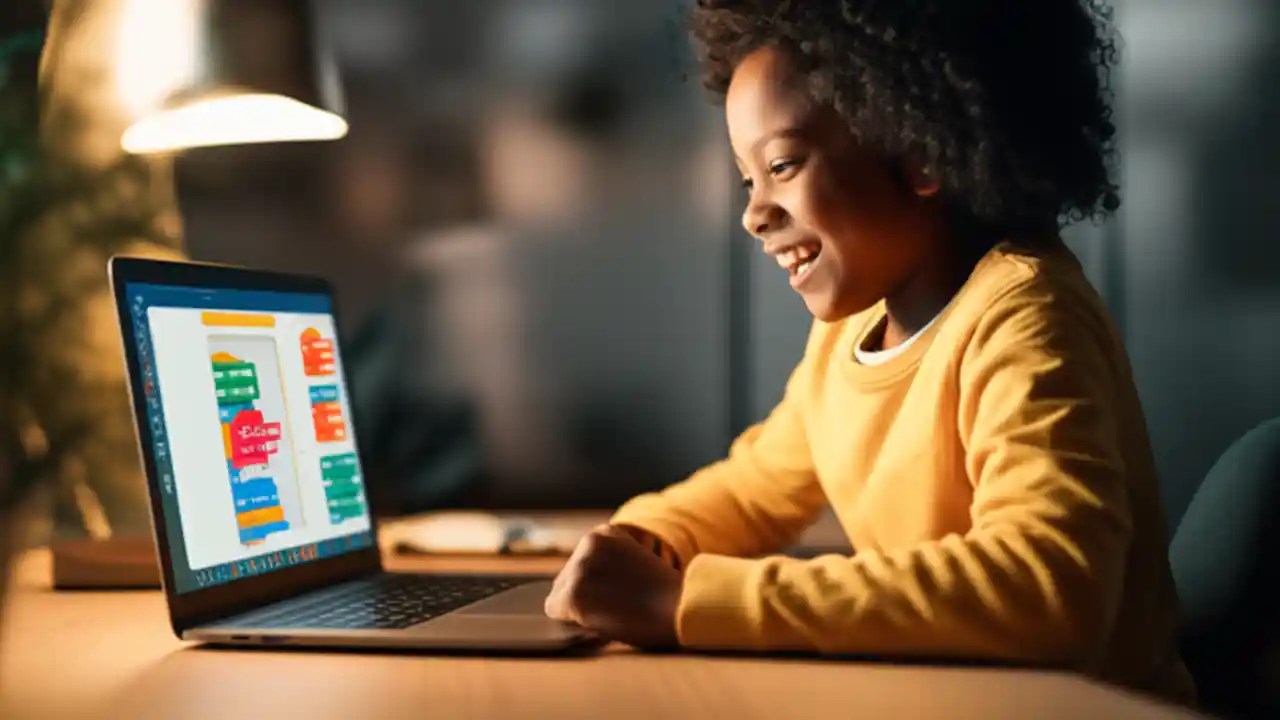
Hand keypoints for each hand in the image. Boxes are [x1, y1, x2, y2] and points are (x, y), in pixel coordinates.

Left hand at [544, 524, 682, 648]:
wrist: (679, 609)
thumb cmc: (664, 595)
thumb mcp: (634, 560)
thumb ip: (606, 564)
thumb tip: (577, 585)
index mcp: (603, 533)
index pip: (579, 563)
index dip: (596, 585)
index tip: (620, 592)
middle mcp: (587, 544)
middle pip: (565, 578)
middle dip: (584, 596)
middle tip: (617, 606)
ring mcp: (579, 569)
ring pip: (559, 595)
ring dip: (579, 610)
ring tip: (613, 613)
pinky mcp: (573, 595)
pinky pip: (554, 612)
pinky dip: (571, 622)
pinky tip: (599, 621)